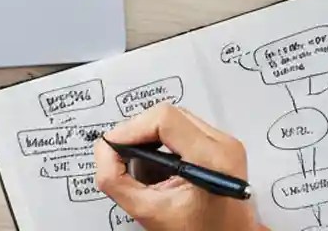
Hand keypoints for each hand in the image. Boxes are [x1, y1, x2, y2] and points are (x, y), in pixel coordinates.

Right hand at [94, 105, 267, 230]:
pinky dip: (163, 142)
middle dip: (138, 133)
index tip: (112, 146)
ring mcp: (225, 142)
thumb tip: (102, 150)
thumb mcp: (150, 213)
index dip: (131, 128)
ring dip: (150, 137)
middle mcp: (223, 143)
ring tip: (140, 165)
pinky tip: (157, 166)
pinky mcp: (222, 145)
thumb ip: (117, 181)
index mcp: (211, 158)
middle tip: (121, 157)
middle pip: (167, 116)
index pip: (164, 119)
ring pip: (174, 119)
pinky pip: (184, 129)